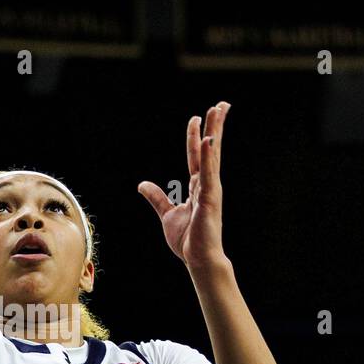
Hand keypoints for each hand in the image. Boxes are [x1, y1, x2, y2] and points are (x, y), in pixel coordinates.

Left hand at [138, 103, 229, 270]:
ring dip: (215, 132)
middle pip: (210, 149)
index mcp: (197, 186)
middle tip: (221, 105)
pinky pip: (208, 173)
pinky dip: (207, 156)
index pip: (196, 155)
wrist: (198, 259)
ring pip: (212, 155)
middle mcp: (206, 184)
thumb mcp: (167, 213)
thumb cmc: (188, 239)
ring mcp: (210, 190)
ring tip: (218, 111)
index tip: (197, 117)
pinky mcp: (210, 199)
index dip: (196, 136)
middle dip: (215, 126)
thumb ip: (157, 197)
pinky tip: (208, 140)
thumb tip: (142, 185)